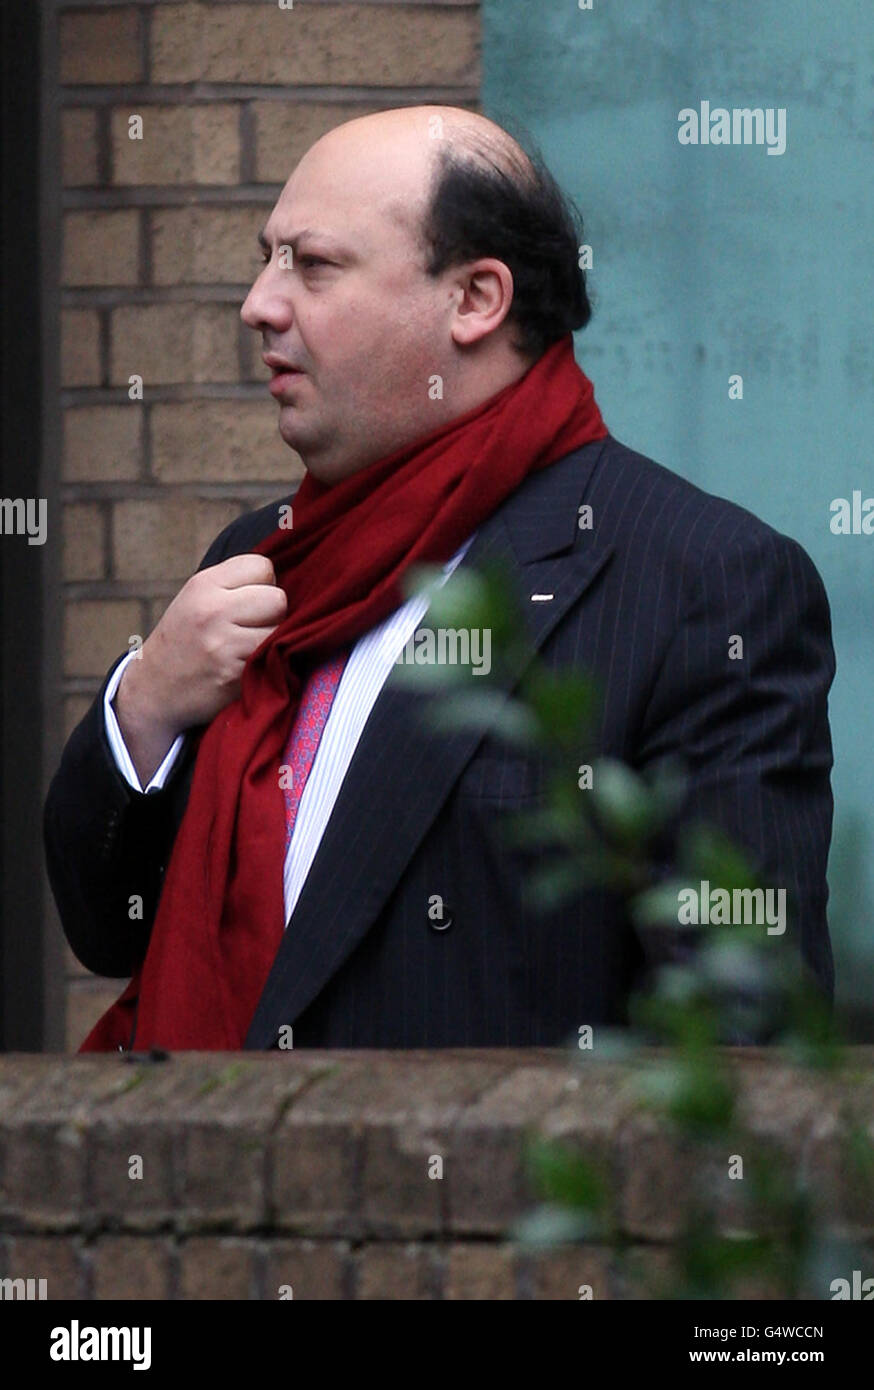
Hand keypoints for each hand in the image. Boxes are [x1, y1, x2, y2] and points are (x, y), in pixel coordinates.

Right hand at [114, 554, 287, 783]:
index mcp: (203, 585)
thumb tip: (289, 576)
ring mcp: (224, 646)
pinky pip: (273, 660)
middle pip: (278, 599)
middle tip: (253, 626)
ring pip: (281, 630)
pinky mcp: (234, 676)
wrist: (154, 689)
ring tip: (249, 647)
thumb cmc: (185, 638)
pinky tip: (247, 666)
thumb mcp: (197, 597)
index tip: (249, 601)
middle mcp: (212, 612)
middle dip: (272, 613)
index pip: (263, 566)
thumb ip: (235, 583)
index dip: (262, 584)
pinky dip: (267, 663)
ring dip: (273, 640)